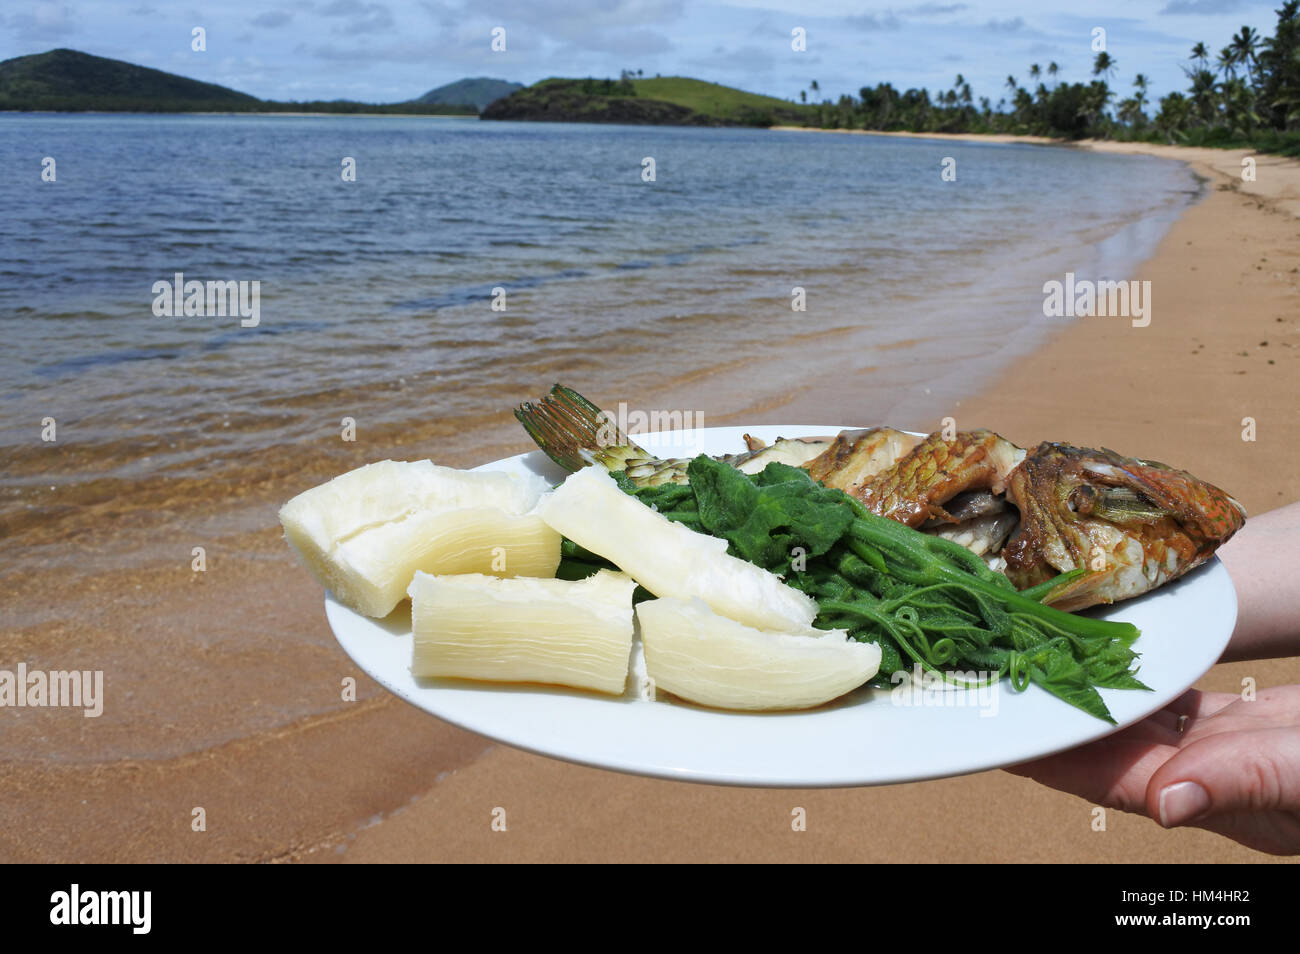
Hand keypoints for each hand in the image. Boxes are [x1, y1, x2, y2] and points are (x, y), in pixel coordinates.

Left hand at [1006, 685, 1299, 854]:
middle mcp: (1209, 777)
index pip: (1115, 781)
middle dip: (1061, 723)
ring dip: (1094, 698)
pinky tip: (1112, 659)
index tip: (1009, 744)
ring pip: (1141, 722)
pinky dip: (1143, 680)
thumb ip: (1243, 783)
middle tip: (1007, 690)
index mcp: (1218, 802)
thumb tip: (1167, 805)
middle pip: (1113, 749)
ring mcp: (1224, 750)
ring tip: (1041, 668)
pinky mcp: (1245, 722)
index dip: (1059, 762)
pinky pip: (1178, 701)